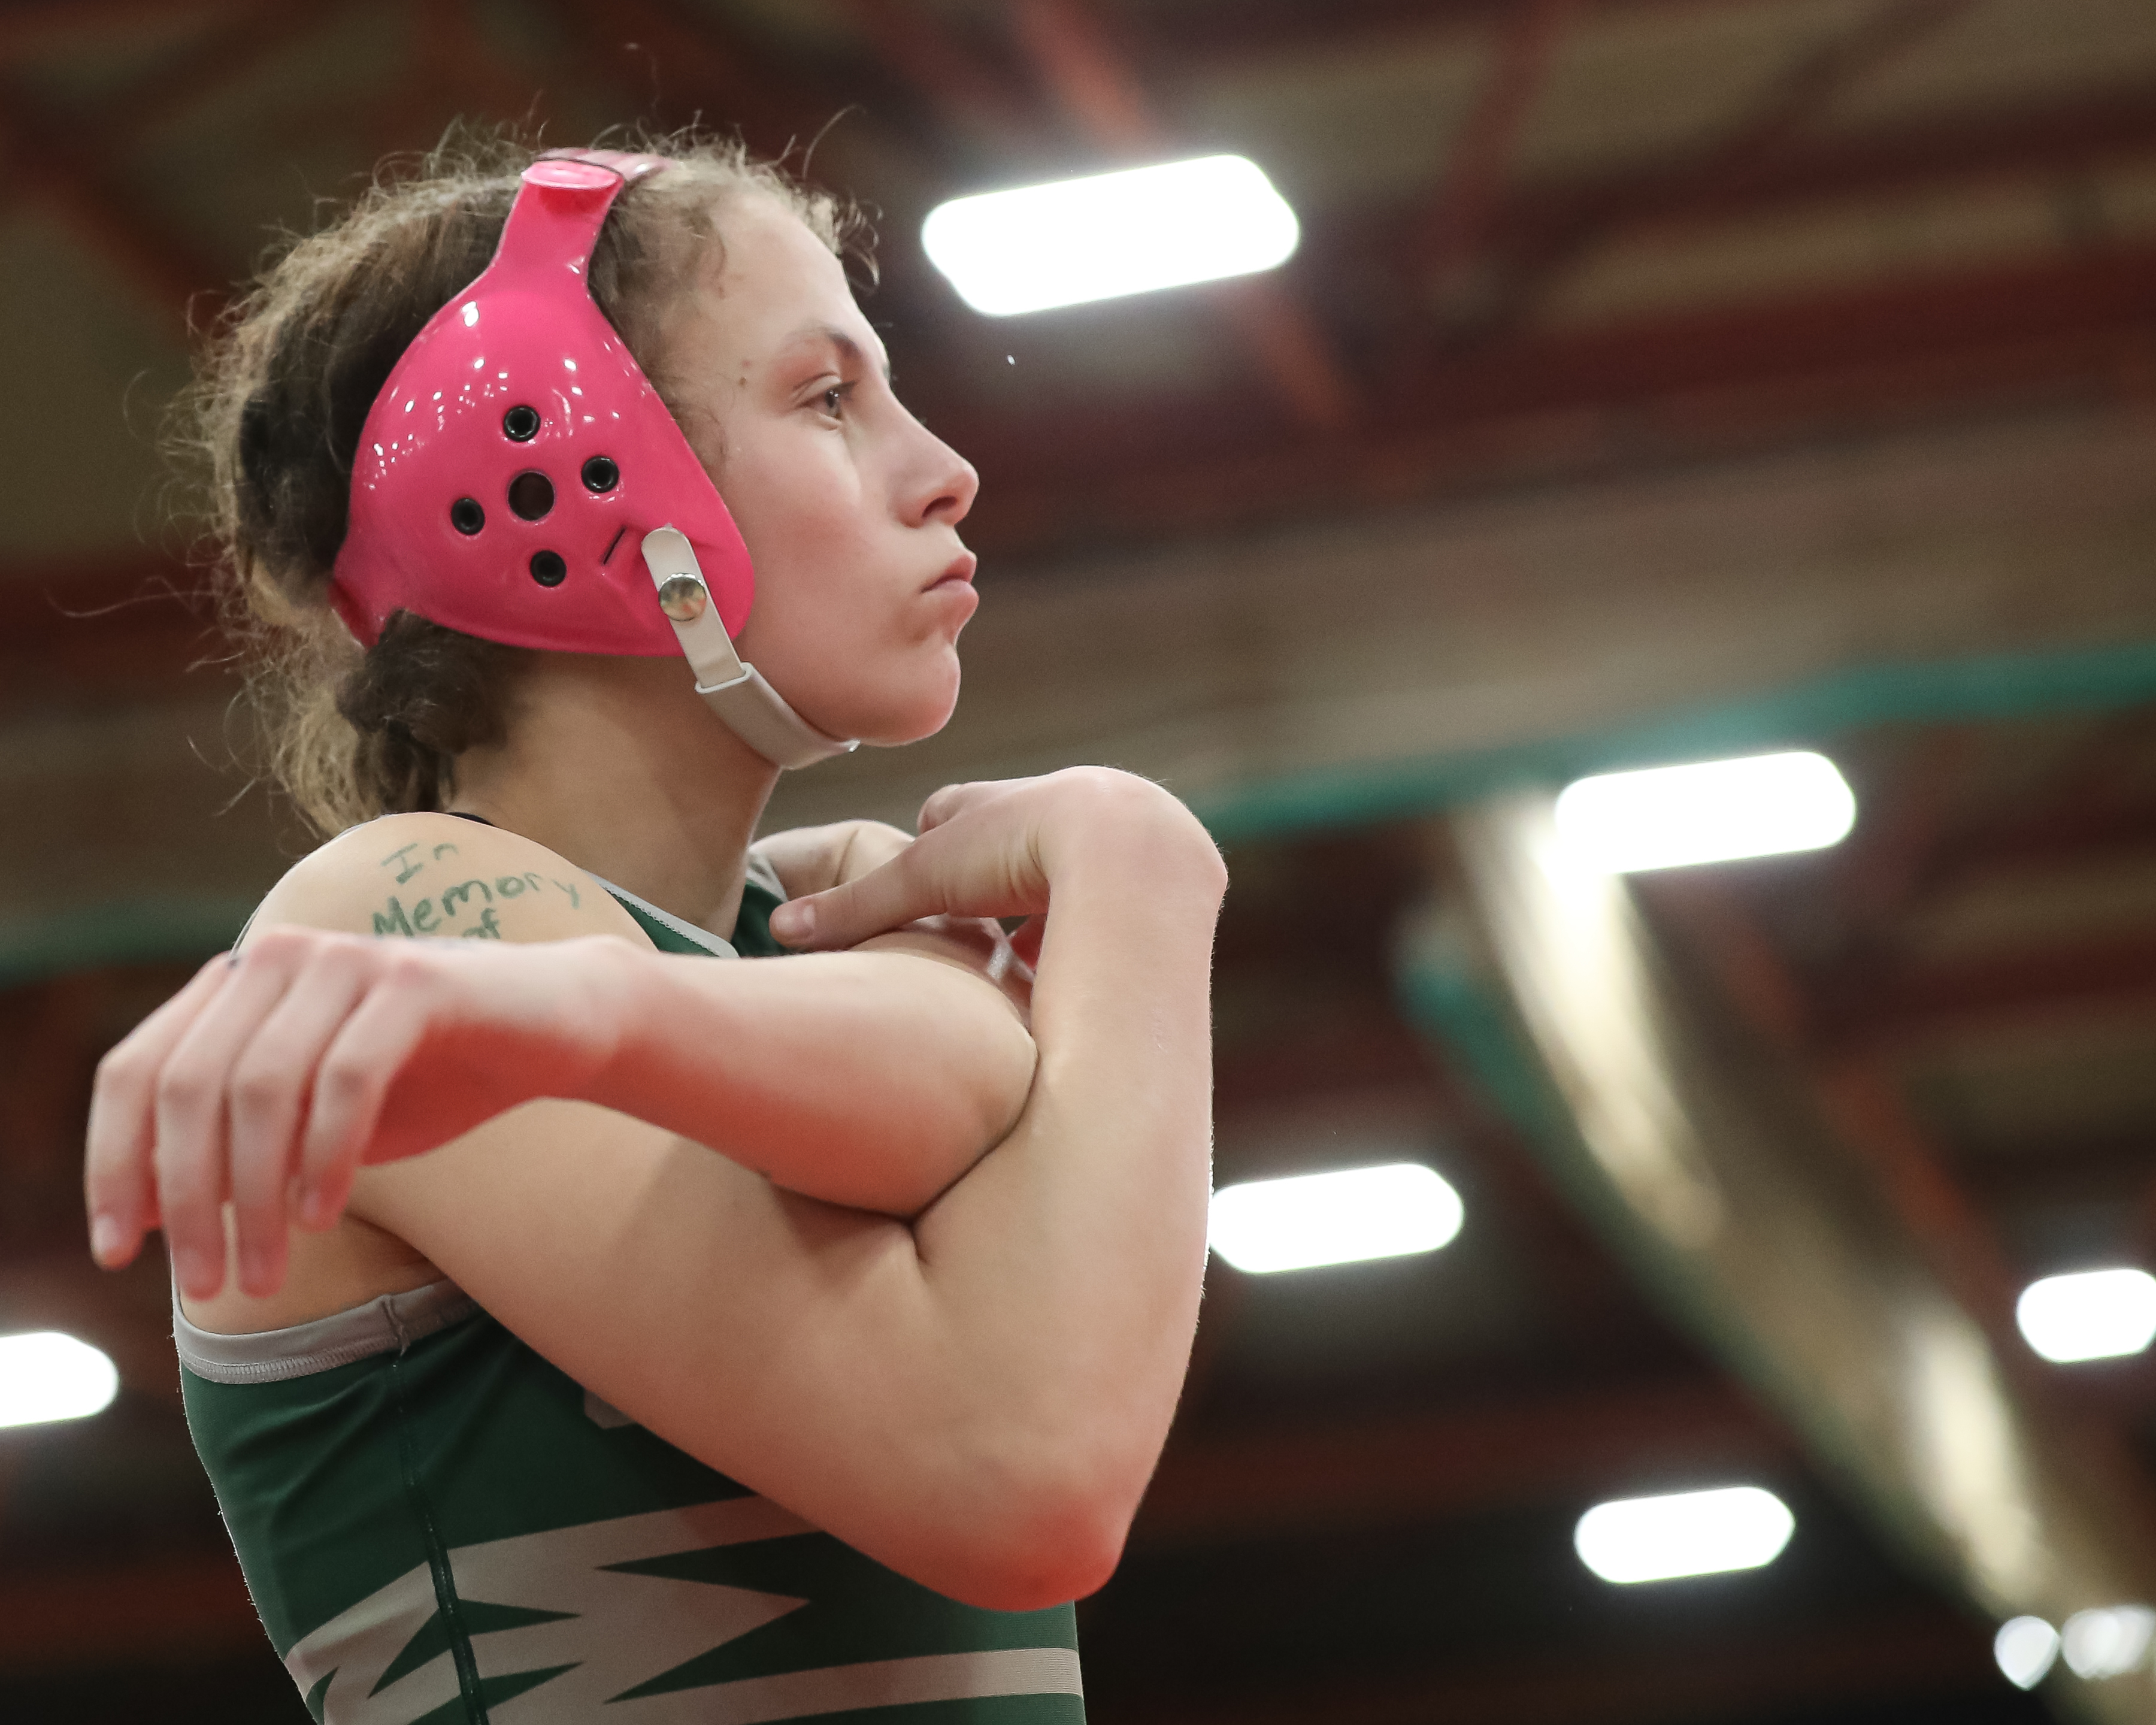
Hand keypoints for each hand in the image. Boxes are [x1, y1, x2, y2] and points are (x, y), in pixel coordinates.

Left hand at [83, 927, 620, 1299]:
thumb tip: (158, 1221)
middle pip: (189, 1088)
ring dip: (255, 1198)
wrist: (559, 1028)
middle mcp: (278, 956)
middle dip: (187, 1199)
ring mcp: (346, 960)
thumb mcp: (318, 1122)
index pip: (135, 1072)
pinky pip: (347, 1079)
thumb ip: (242, 1149)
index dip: (113, 1165)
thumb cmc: (433, 1078)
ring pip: (261, 1089)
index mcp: (238, 985)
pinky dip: (326, 1159)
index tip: (117, 1253)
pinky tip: (327, 1217)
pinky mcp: (415, 981)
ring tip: (267, 1271)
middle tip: (205, 1284)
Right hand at [769, 768, 1217, 954]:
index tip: (916, 870)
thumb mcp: (925, 879)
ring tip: (1021, 949)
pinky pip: (1105, 907)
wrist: (1125, 845)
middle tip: (969, 910)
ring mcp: (1095, 842)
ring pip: (1057, 872)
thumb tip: (779, 928)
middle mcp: (1045, 809)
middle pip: (1004, 839)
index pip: (946, 811)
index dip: (927, 841)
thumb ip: (856, 907)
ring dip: (1040, 904)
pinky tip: (1080, 965)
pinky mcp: (1135, 880)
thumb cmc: (1017, 848)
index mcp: (990, 804)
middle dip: (986, 871)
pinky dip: (1087, 932)